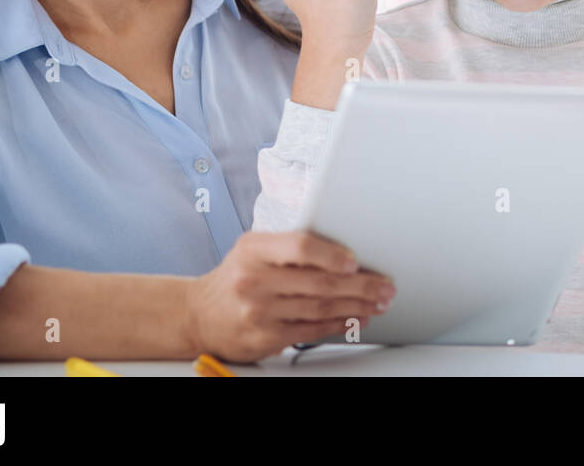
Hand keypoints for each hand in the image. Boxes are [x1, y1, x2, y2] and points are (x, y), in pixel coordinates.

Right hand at [183, 230, 395, 362]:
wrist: (198, 315)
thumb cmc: (237, 276)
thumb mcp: (253, 249)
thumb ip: (289, 247)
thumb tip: (344, 251)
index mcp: (254, 249)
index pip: (300, 247)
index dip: (332, 254)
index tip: (356, 260)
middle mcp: (253, 280)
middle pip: (319, 282)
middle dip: (361, 285)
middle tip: (385, 286)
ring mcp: (258, 311)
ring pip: (320, 308)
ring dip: (356, 306)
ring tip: (378, 302)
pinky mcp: (264, 337)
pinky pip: (311, 330)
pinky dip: (339, 324)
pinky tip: (356, 318)